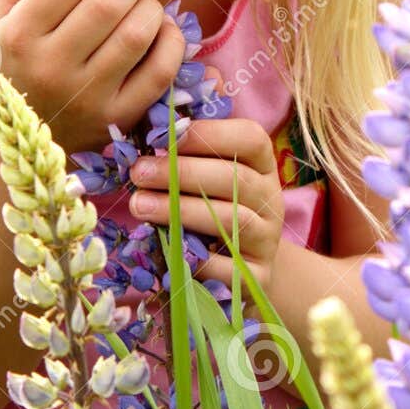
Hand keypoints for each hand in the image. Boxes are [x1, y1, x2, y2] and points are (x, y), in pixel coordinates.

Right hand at [0, 0, 186, 157]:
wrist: (24, 135)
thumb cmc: (20, 59)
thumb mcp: (6, 11)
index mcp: (17, 35)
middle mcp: (49, 68)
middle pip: (107, 3)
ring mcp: (87, 98)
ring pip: (137, 33)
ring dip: (149, 6)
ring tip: (140, 4)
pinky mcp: (119, 119)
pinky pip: (161, 70)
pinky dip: (171, 40)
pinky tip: (159, 30)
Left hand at [127, 113, 284, 292]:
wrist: (246, 267)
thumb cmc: (216, 208)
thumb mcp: (210, 177)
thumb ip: (187, 155)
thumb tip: (146, 131)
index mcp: (262, 165)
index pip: (251, 138)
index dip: (211, 133)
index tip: (167, 135)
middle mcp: (271, 199)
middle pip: (235, 178)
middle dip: (182, 172)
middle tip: (139, 172)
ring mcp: (268, 240)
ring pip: (232, 220)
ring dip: (181, 210)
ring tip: (139, 204)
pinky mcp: (258, 277)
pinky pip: (228, 268)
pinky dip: (197, 259)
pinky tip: (167, 250)